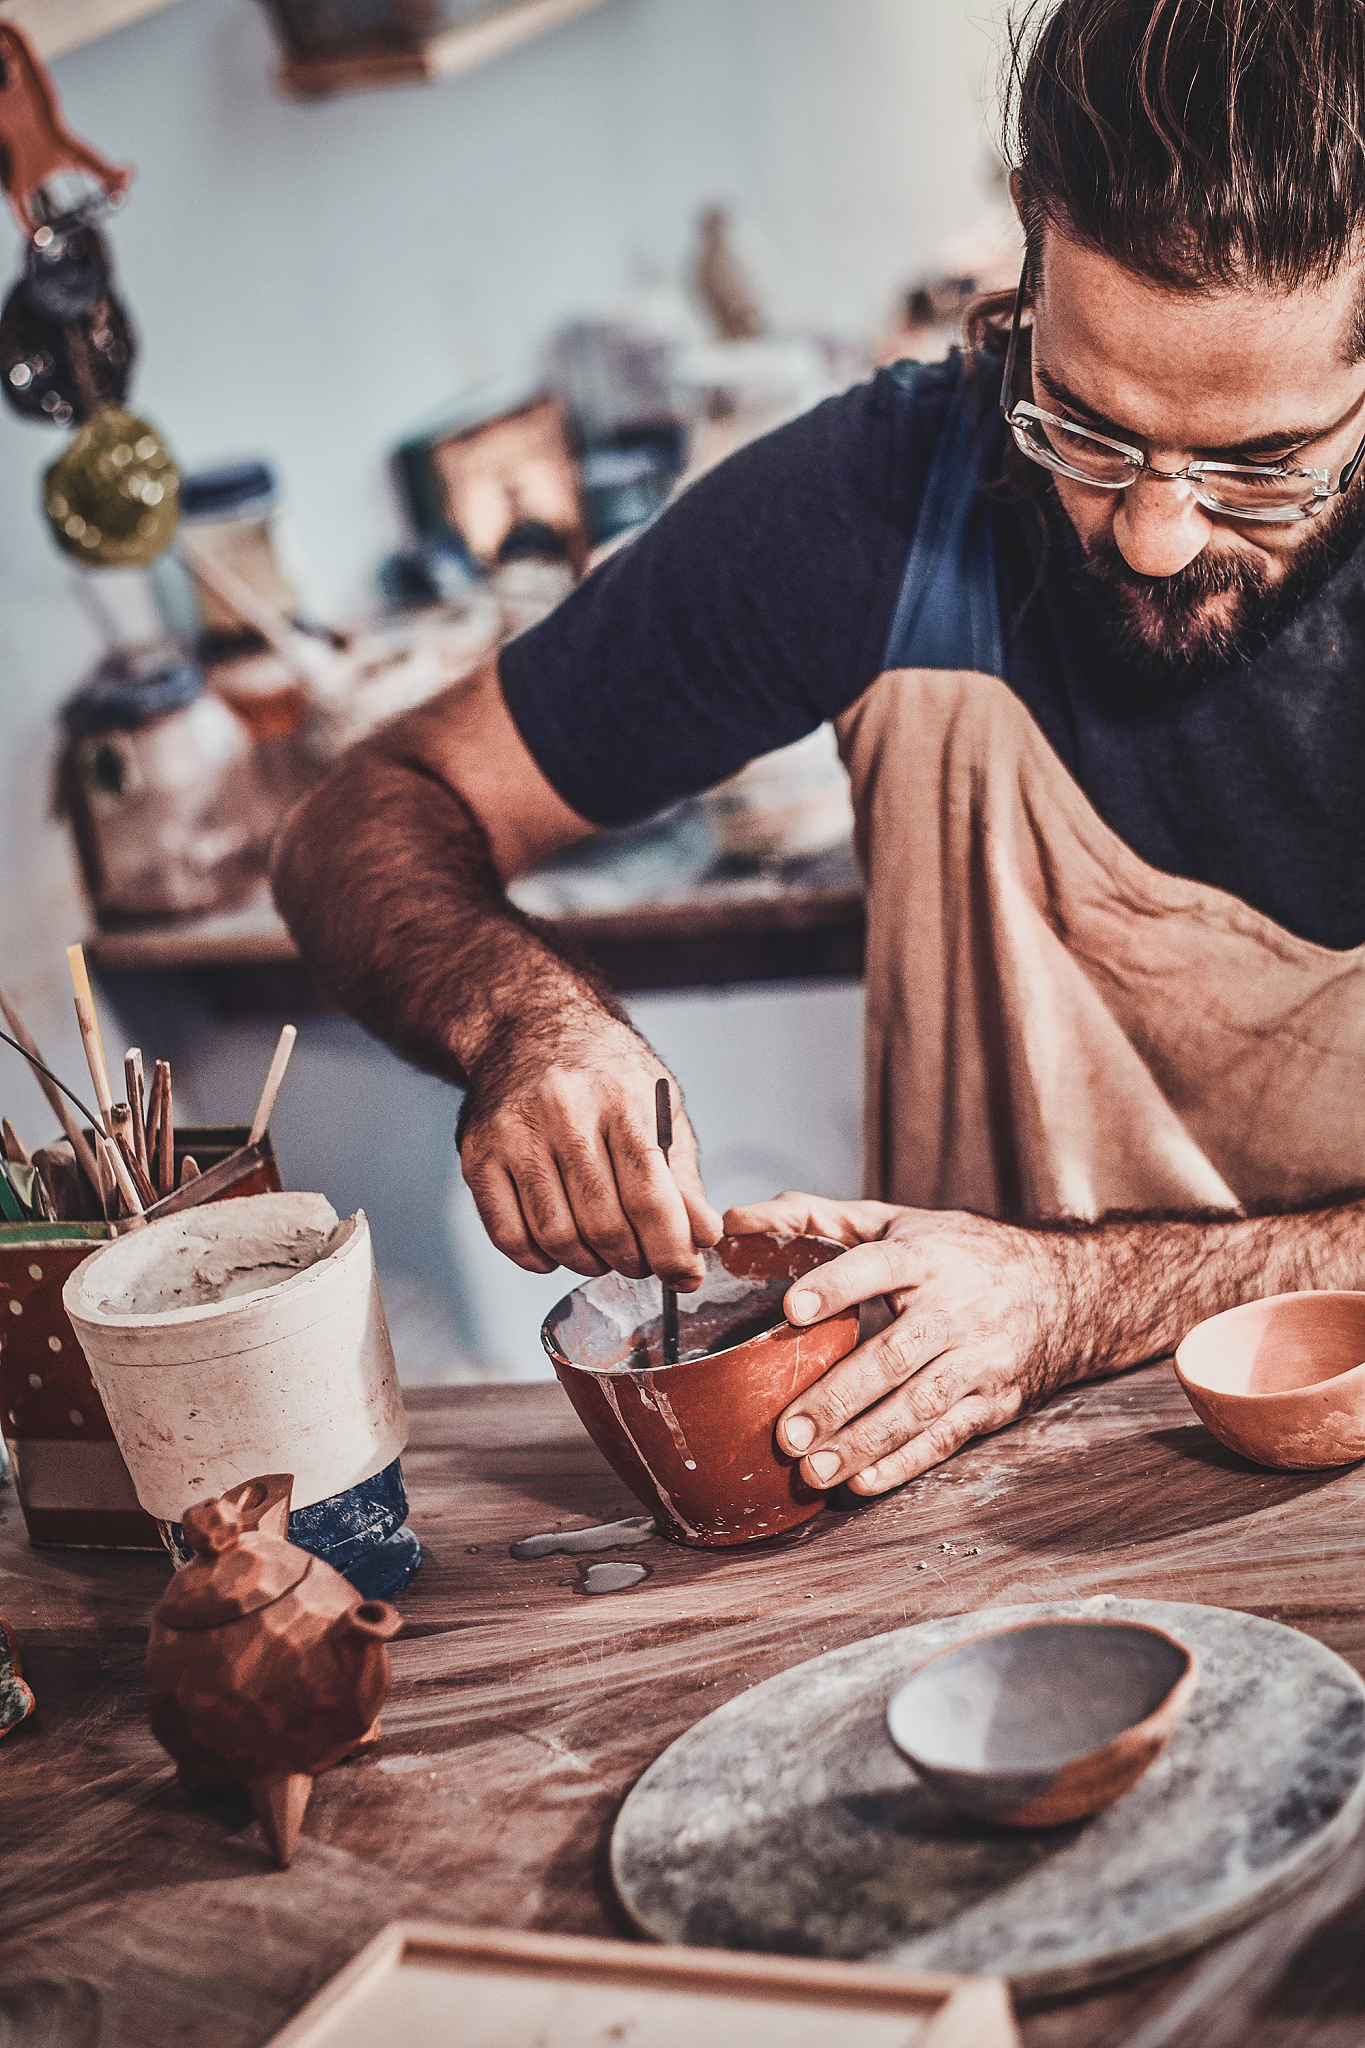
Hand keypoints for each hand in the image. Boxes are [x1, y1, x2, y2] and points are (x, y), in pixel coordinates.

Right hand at [461, 1016, 721, 1286]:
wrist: (528, 1024)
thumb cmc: (604, 1070)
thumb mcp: (659, 1106)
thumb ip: (682, 1175)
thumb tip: (704, 1236)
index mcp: (622, 1098)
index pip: (649, 1196)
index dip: (671, 1250)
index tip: (685, 1276)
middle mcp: (565, 1112)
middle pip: (604, 1224)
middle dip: (633, 1261)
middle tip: (643, 1262)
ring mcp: (515, 1134)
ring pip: (556, 1236)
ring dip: (588, 1263)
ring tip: (604, 1255)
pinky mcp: (477, 1154)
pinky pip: (507, 1234)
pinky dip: (538, 1258)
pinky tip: (557, 1250)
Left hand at [723, 1191, 1080, 1492]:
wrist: (1068, 1292)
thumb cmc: (961, 1255)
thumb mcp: (900, 1223)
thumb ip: (820, 1221)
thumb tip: (738, 1222)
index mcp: (927, 1255)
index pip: (878, 1266)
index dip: (837, 1285)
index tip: (792, 1308)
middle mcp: (958, 1307)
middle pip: (895, 1354)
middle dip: (839, 1397)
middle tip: (787, 1431)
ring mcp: (981, 1359)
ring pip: (919, 1405)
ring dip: (864, 1442)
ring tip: (812, 1469)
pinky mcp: (997, 1401)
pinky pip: (948, 1436)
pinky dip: (904, 1462)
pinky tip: (863, 1481)